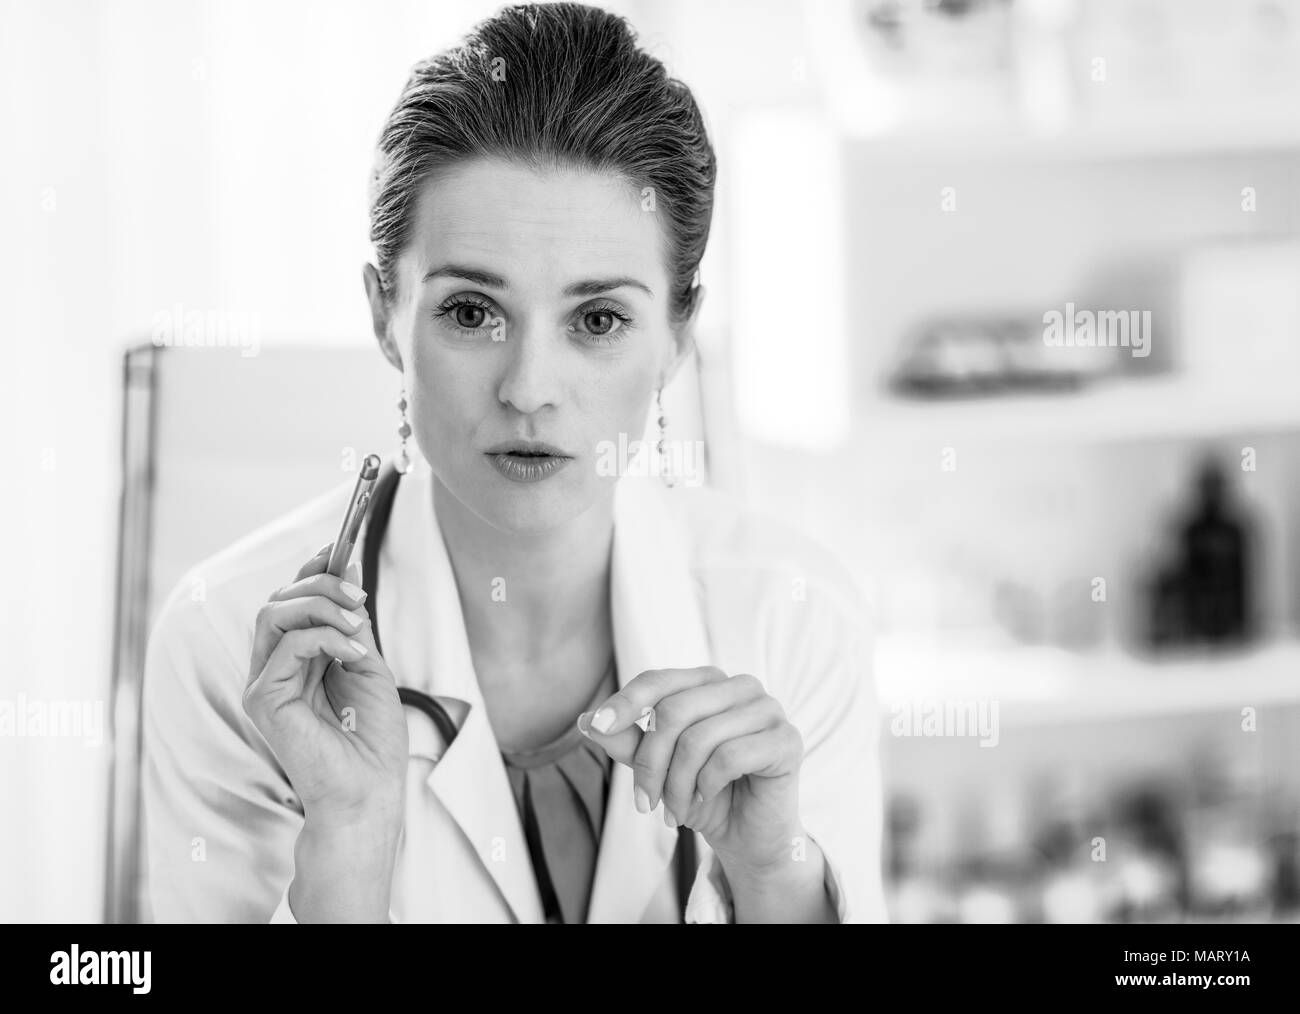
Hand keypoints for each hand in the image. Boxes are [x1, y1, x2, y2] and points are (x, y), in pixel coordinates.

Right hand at [243, 543, 408, 833]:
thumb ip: (353, 623)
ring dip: (321, 607)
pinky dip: (323, 638)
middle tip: (360, 596)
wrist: (368, 792)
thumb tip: (349, 572)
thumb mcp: (368, 664)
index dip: (311, 572)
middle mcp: (274, 669)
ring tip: (357, 624)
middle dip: (321, 587)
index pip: (291, 602)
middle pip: (279, 601)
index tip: (339, 550)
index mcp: (297, 661)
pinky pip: (285, 646)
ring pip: (273, 615)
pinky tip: (353, 652)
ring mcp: (264, 684)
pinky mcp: (263, 700)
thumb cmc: (371, 740)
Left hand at [577, 666, 805, 878]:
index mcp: (710, 682)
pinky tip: (704, 800)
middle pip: (674, 712)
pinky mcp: (787, 740)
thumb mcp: (658, 768)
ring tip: (674, 811)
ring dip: (676, 785)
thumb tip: (587, 720)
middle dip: (650, 763)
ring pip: (699, 738)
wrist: (748, 837)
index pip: (659, 680)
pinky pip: (730, 756)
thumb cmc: (704, 795)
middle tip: (644, 802)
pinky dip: (707, 785)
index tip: (597, 726)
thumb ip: (628, 741)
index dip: (625, 702)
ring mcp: (768, 710)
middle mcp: (742, 687)